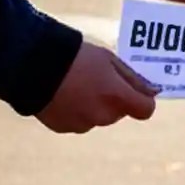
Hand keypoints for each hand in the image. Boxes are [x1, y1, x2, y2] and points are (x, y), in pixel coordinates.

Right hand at [36, 42, 158, 133]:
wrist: (30, 64)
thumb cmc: (74, 56)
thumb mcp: (109, 59)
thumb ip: (133, 79)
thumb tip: (153, 92)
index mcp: (117, 97)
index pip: (146, 110)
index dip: (142, 100)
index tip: (136, 90)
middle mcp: (102, 116)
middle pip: (119, 112)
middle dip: (113, 99)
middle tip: (97, 79)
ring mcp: (82, 124)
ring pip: (98, 117)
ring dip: (93, 105)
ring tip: (75, 85)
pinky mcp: (63, 128)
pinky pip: (78, 121)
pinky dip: (75, 111)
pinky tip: (61, 94)